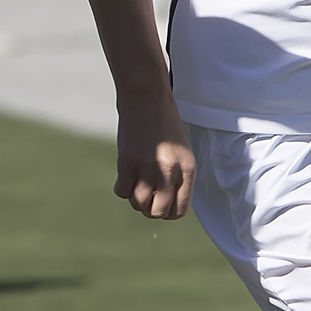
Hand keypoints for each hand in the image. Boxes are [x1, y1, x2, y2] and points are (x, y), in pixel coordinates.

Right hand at [114, 91, 194, 218]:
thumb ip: (178, 176)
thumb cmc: (164, 123)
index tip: (161, 205)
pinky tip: (125, 177)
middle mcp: (169, 171)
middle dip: (150, 210)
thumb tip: (167, 203)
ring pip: (139, 203)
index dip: (168, 213)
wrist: (146, 98)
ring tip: (136, 185)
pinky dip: (122, 188)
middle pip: (158, 212)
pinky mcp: (127, 161)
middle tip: (146, 198)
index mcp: (187, 169)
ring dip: (135, 199)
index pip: (180, 209)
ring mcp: (148, 167)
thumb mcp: (181, 150)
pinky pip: (122, 191)